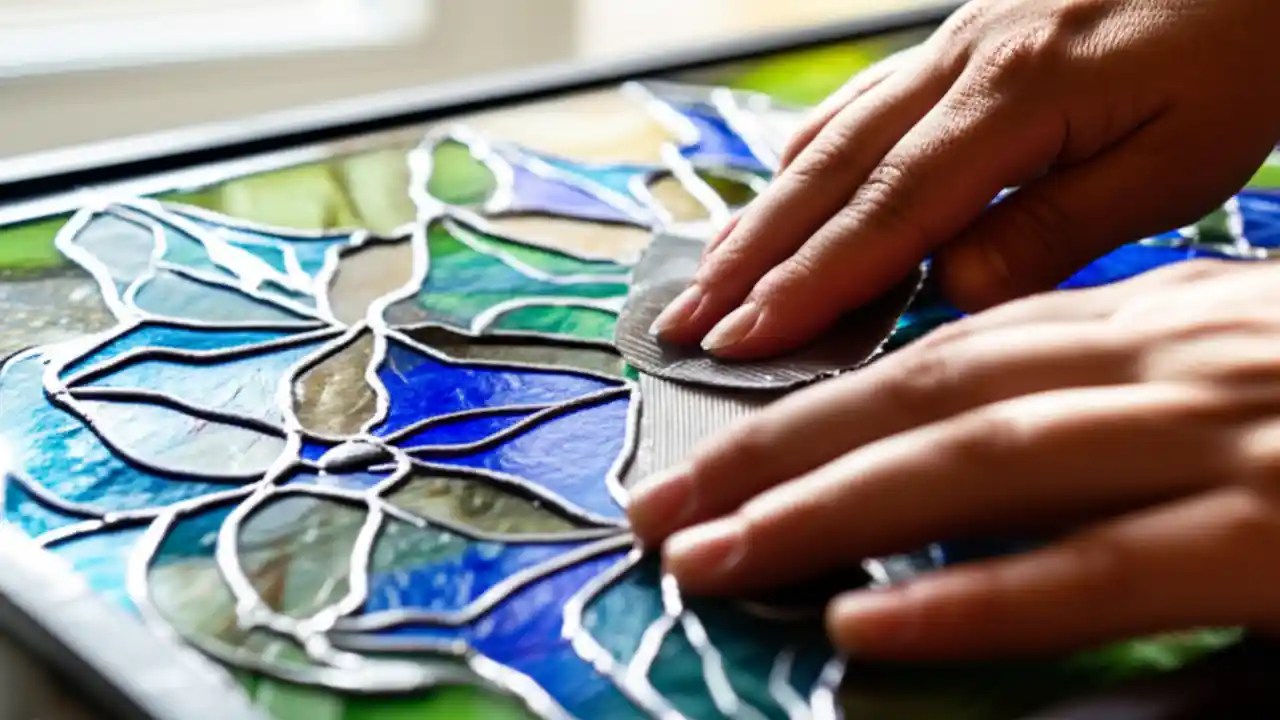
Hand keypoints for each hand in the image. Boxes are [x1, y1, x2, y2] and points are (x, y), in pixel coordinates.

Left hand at [629, 260, 1279, 659]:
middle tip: (662, 511)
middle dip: (776, 457)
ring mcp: (1222, 444)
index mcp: (1145, 323)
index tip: (706, 454)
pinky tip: (872, 626)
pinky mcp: (1278, 539)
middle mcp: (1165, 363)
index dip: (807, 404)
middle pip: (923, 399)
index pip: (934, 354)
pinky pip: (1102, 573)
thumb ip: (1093, 403)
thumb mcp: (1214, 377)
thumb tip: (955, 462)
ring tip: (717, 563)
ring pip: (982, 470)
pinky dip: (979, 598)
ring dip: (832, 517)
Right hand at [650, 0, 1279, 358]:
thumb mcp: (1184, 159)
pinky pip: (861, 102)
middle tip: (682, 322)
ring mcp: (955, 46)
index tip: (742, 341)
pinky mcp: (963, 40)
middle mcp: (964, 64)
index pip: (886, 212)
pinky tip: (778, 193)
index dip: (807, 284)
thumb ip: (1060, 226)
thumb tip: (953, 286)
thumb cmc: (1246, 46)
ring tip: (706, 275)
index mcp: (1016, 98)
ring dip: (761, 212)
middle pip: (829, 174)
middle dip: (749, 257)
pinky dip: (806, 159)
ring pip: (831, 137)